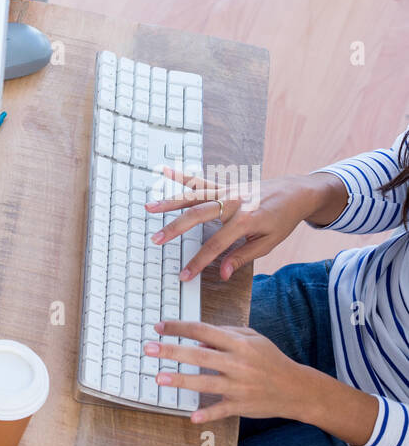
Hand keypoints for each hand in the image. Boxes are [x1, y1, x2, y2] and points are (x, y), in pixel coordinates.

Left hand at [145, 319, 312, 423]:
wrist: (297, 388)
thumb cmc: (270, 360)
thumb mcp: (253, 339)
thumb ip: (226, 334)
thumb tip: (196, 338)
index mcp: (239, 344)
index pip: (203, 330)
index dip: (179, 328)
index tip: (159, 327)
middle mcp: (238, 363)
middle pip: (199, 355)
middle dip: (172, 351)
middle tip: (149, 349)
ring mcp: (239, 386)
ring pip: (206, 382)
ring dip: (182, 380)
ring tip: (160, 377)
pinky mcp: (242, 405)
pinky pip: (222, 411)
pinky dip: (208, 414)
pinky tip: (192, 417)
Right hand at [148, 170, 345, 280]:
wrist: (297, 192)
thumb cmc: (283, 219)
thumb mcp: (268, 243)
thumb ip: (243, 257)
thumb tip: (223, 273)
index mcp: (245, 220)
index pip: (216, 245)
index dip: (198, 262)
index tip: (184, 275)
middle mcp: (233, 202)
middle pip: (197, 216)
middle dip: (174, 229)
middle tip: (155, 240)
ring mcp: (227, 191)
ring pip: (194, 197)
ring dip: (170, 202)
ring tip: (149, 208)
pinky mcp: (225, 185)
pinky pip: (200, 180)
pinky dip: (181, 175)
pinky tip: (164, 170)